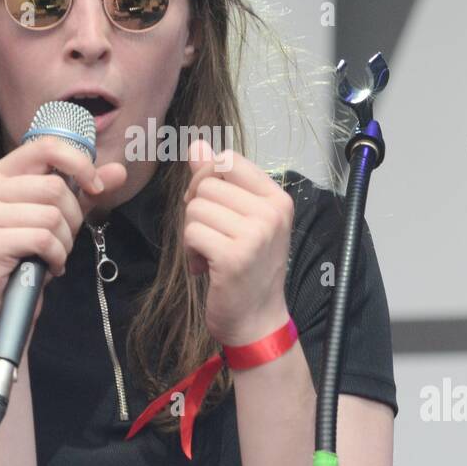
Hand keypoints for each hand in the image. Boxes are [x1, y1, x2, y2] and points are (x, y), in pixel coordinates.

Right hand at [0, 137, 127, 330]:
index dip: (79, 164)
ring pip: (51, 216)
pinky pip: (43, 239)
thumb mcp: (62, 215)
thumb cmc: (30, 252)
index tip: (95, 187)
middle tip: (64, 238)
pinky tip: (48, 266)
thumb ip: (87, 191)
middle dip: (73, 218)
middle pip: (54, 188)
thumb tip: (119, 171)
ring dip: (64, 241)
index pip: (46, 147)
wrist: (4, 300)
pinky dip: (57, 256)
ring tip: (53, 254)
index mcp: (0, 173)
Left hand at [182, 139, 293, 346]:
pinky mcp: (234, 256)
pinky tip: (204, 268)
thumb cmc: (247, 269)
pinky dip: (190, 252)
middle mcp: (271, 213)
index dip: (207, 177)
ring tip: (208, 255)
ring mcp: (255, 234)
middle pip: (207, 184)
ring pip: (195, 208)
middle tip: (209, 237)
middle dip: (196, 210)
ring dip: (192, 234)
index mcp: (277, 198)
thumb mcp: (240, 218)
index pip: (229, 159)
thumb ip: (218, 180)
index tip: (211, 205)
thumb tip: (196, 145)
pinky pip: (191, 232)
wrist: (256, 319)